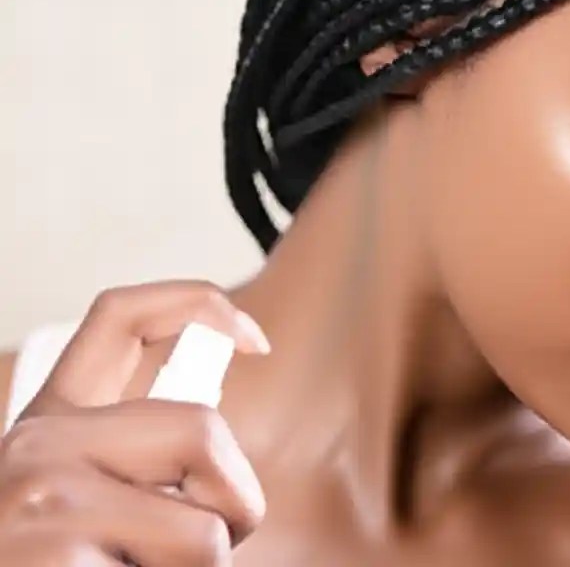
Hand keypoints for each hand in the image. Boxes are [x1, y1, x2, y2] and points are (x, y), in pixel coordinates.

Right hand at [0, 281, 271, 564]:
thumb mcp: (76, 499)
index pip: (119, 317)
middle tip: (211, 544)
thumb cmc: (48, 562)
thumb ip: (133, 455)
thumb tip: (214, 416)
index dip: (199, 304)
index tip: (257, 340)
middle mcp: (37, 445)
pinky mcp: (55, 557)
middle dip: (236, 501)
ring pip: (207, 532)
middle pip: (203, 430)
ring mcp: (42, 501)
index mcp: (49, 422)